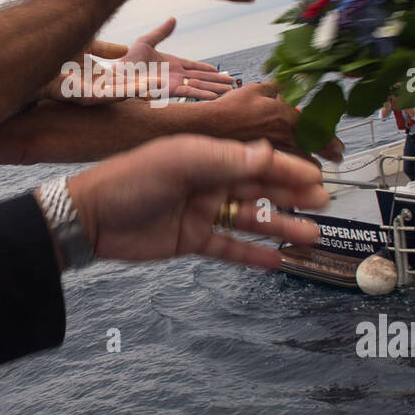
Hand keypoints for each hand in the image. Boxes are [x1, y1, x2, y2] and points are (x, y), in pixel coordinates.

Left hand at [62, 136, 328, 268]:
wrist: (90, 217)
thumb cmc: (130, 180)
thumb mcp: (179, 163)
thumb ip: (224, 160)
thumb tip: (268, 154)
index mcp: (206, 156)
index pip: (256, 161)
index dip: (288, 169)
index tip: (316, 178)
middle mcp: (207, 181)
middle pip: (259, 189)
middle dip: (292, 196)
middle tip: (324, 206)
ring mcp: (201, 211)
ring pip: (250, 219)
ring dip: (280, 226)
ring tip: (311, 236)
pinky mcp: (191, 239)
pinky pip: (229, 247)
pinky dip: (252, 254)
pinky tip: (277, 261)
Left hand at [117, 17, 234, 99]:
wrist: (116, 73)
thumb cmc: (127, 59)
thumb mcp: (146, 42)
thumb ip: (161, 32)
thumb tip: (173, 18)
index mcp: (171, 63)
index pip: (193, 66)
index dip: (206, 69)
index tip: (218, 70)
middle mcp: (174, 74)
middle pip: (200, 77)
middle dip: (215, 80)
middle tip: (231, 82)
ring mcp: (173, 83)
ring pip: (198, 85)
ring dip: (213, 87)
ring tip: (228, 89)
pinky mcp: (169, 90)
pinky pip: (188, 92)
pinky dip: (202, 94)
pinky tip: (214, 96)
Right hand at [210, 82, 344, 162]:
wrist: (208, 127)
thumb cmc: (229, 109)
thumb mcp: (256, 89)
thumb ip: (277, 87)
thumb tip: (288, 80)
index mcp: (286, 117)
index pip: (317, 130)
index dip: (331, 140)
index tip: (338, 146)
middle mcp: (283, 137)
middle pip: (313, 152)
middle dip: (326, 156)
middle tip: (336, 158)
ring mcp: (273, 153)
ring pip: (300, 165)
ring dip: (311, 167)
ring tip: (318, 169)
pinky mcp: (261, 163)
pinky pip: (284, 171)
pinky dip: (292, 174)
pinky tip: (294, 176)